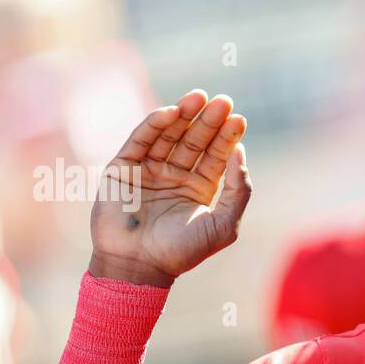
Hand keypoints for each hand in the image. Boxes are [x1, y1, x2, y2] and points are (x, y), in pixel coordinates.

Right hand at [88, 90, 249, 286]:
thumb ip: (239, 191)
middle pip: (195, 140)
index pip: (216, 155)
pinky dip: (155, 124)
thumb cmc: (182, 251)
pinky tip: (172, 112)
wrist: (138, 266)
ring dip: (184, 114)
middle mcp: (175, 175)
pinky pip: (140, 140)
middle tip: (223, 101)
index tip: (239, 119)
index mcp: (199, 188)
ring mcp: (148, 170)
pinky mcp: (123, 167)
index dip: (227, 136)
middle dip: (209, 120)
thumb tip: (241, 153)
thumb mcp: (223, 224)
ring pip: (169, 135)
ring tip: (200, 97)